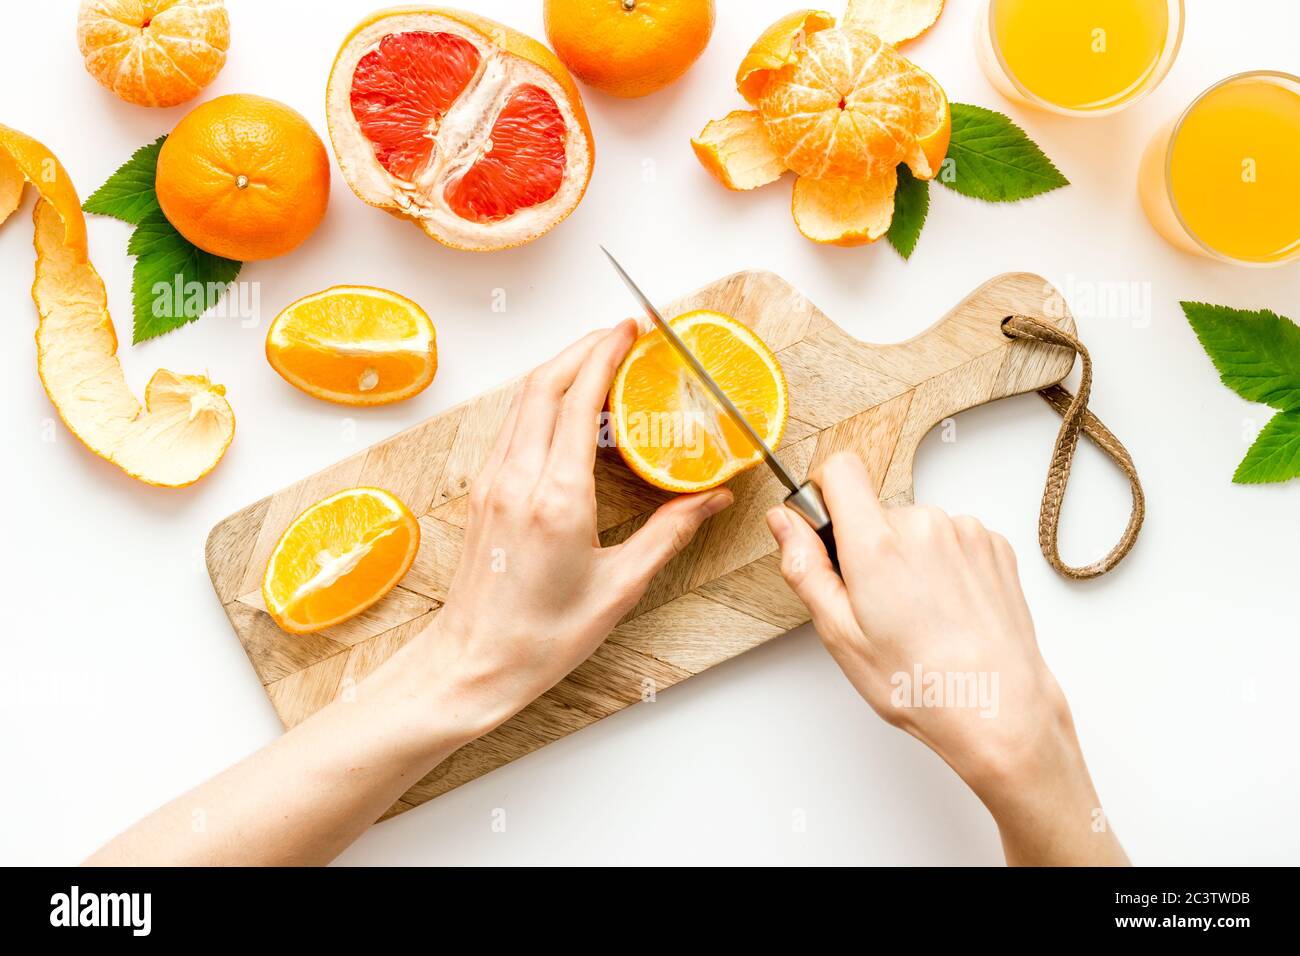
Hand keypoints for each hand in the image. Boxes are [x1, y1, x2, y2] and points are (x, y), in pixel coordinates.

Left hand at [387, 321, 732, 742]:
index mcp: (556, 498)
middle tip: (620, 333)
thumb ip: (669, 533)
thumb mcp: (620, 587)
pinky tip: (566, 409)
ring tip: (598, 360)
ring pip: (522, 401)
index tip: (630, 330)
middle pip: (544, 384)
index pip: (578, 401)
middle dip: (583, 347)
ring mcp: (492, 482)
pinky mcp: (482, 492)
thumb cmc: (541, 637)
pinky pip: (512, 426)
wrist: (473, 663)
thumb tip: (712, 499)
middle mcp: (517, 479)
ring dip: (559, 370)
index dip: (605, 355)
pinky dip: (541, 401)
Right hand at [766, 452, 1126, 864]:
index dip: (827, 494)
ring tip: (923, 614)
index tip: (831, 530)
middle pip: (877, 510)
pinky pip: (952, 538)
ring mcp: (964, 531)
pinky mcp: (994, 544)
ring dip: (912, 557)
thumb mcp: (840, 633)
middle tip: (881, 606)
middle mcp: (924, 524)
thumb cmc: (921, 682)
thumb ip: (806, 566)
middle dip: (871, 546)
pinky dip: (945, 564)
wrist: (999, 707)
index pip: (840, 469)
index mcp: (877, 543)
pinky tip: (949, 609)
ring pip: (916, 527)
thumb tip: (784, 522)